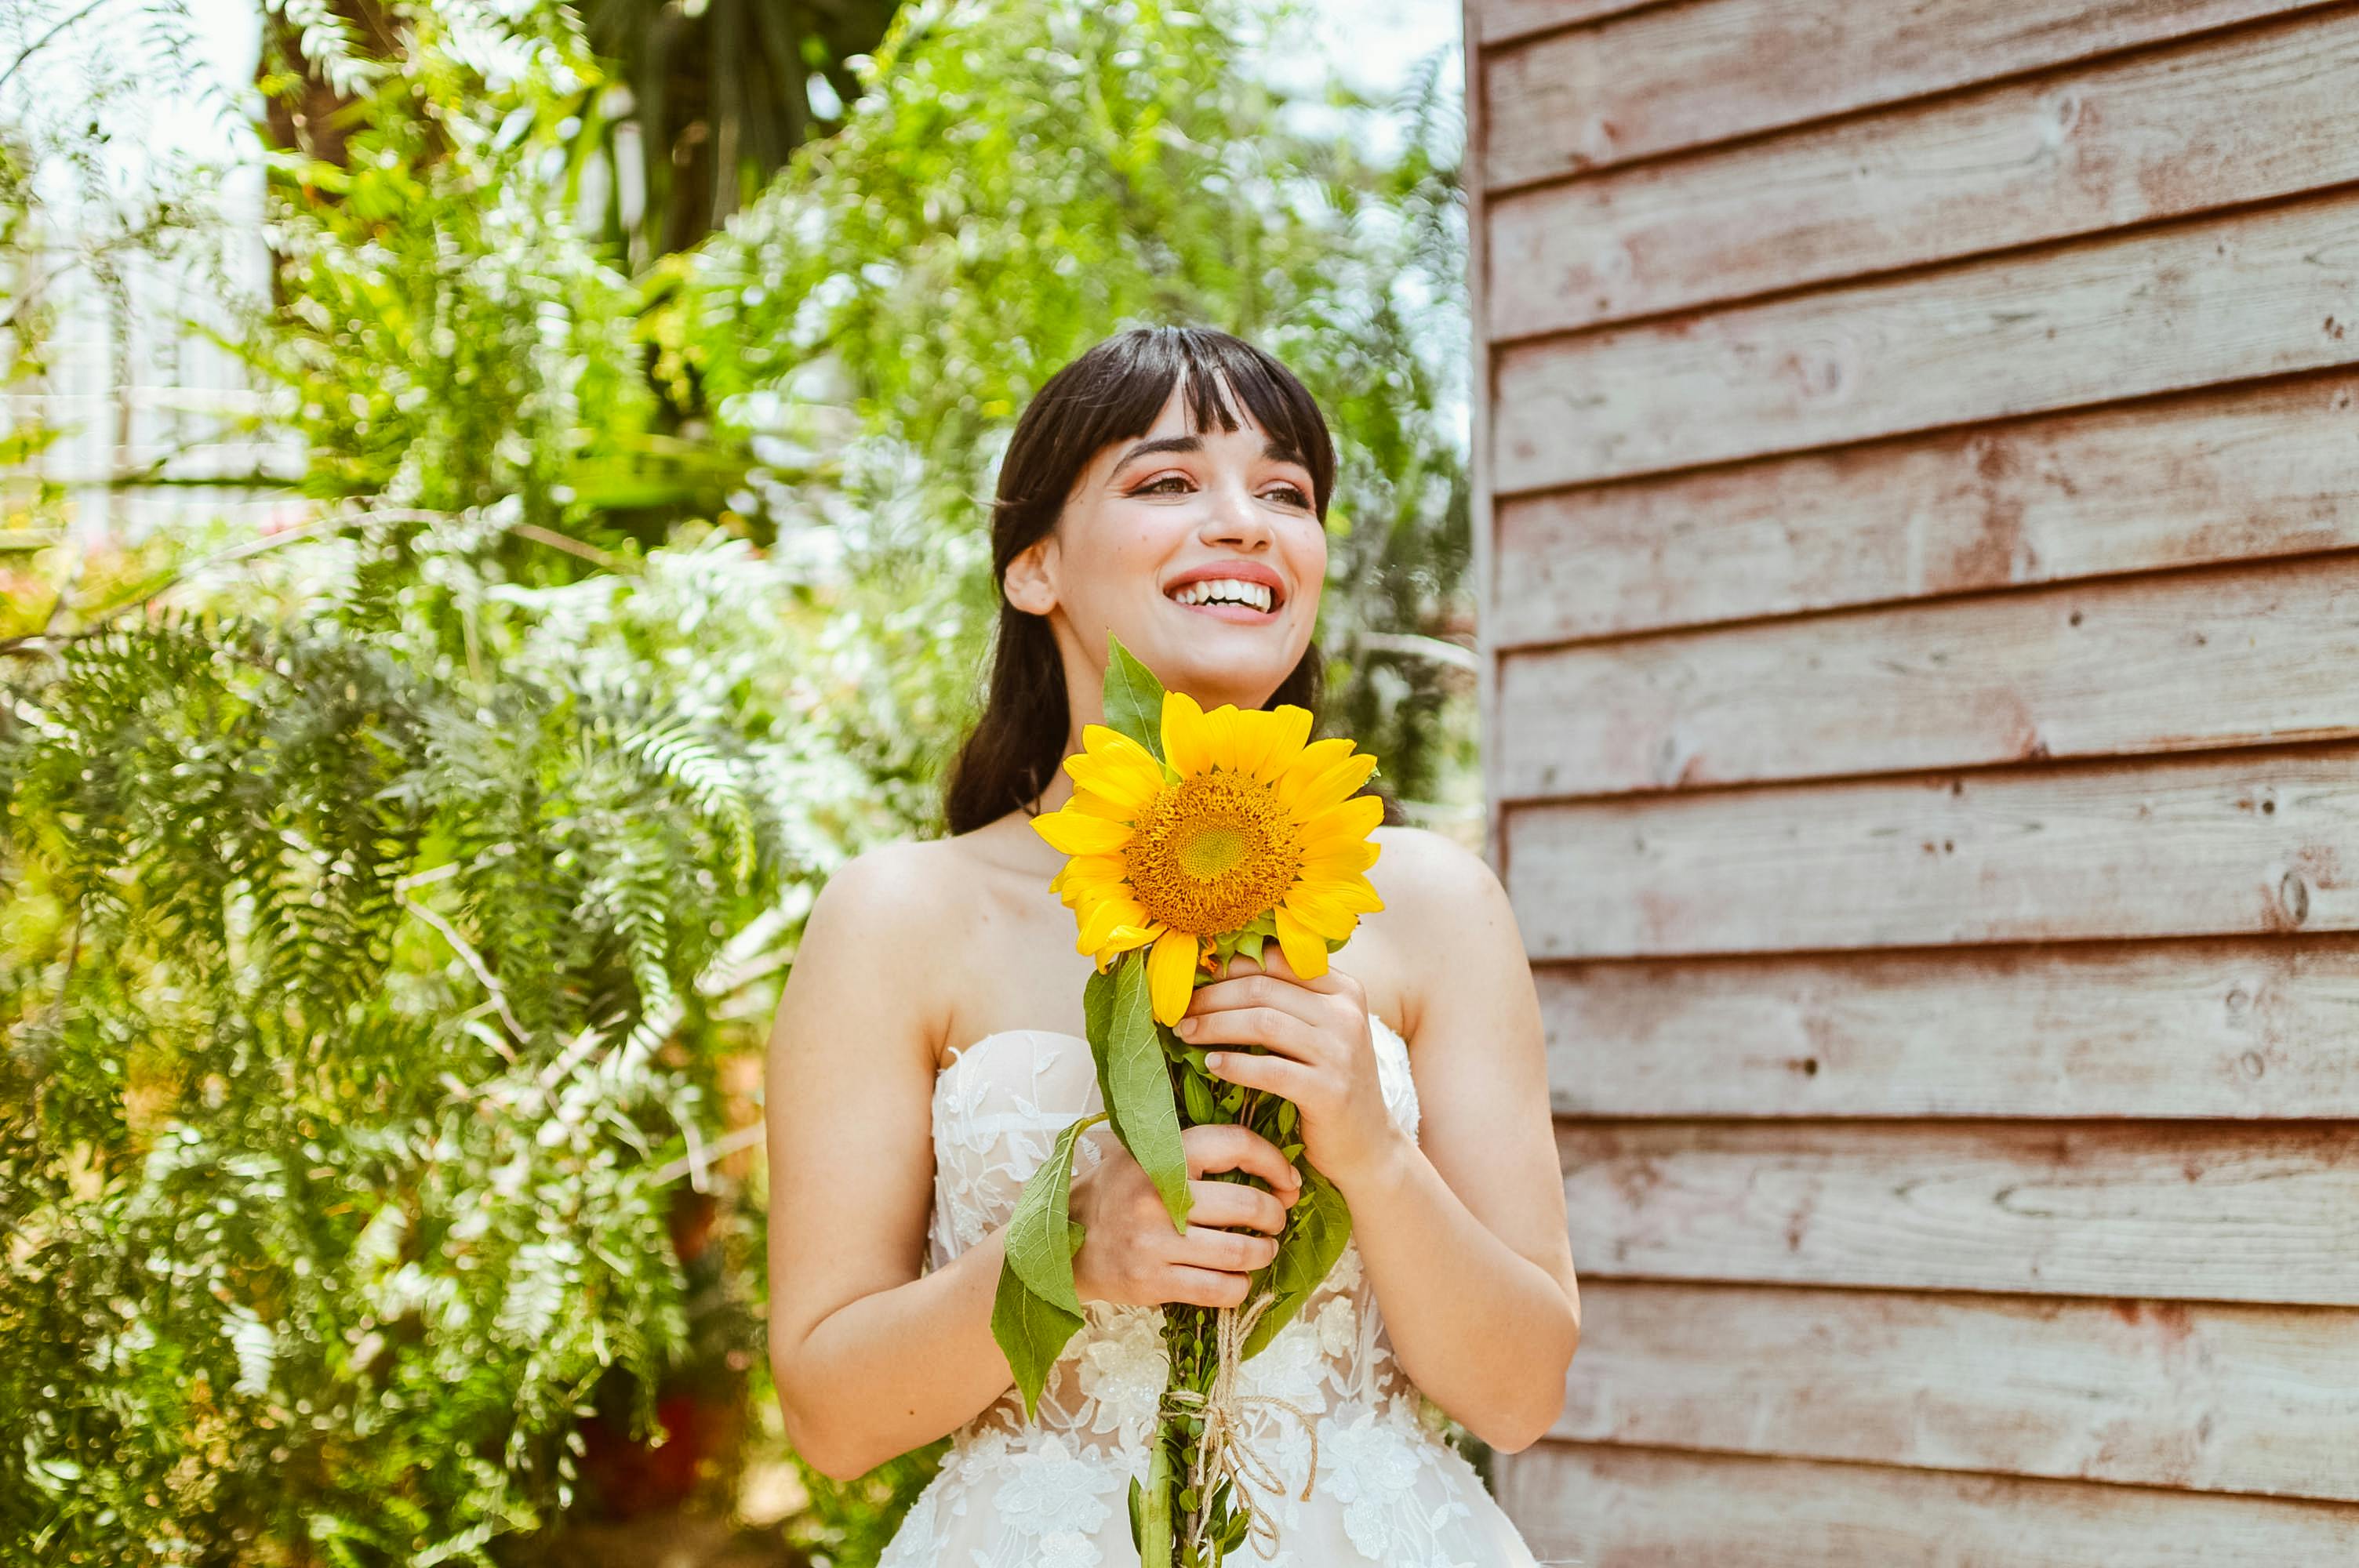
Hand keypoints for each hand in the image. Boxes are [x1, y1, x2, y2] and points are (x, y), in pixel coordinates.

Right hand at [1067, 1122, 1302, 1309]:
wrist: (1064, 1240)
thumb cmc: (1117, 1191)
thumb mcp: (1144, 1152)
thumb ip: (1193, 1147)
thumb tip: (1266, 1155)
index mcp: (1162, 1153)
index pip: (1237, 1144)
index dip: (1274, 1162)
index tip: (1287, 1181)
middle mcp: (1159, 1194)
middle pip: (1248, 1205)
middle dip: (1275, 1215)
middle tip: (1276, 1219)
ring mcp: (1155, 1241)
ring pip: (1240, 1252)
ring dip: (1263, 1253)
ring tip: (1263, 1250)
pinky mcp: (1152, 1282)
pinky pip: (1219, 1289)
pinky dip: (1240, 1286)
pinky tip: (1238, 1279)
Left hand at [1175, 946, 1407, 1194]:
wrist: (1367, 1144)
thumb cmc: (1329, 1082)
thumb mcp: (1319, 1032)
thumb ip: (1285, 1001)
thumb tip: (1219, 971)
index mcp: (1343, 990)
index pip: (1276, 961)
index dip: (1229, 968)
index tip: (1195, 980)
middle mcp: (1346, 1014)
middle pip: (1262, 989)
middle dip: (1212, 997)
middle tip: (1179, 1010)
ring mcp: (1341, 1052)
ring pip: (1261, 1023)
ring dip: (1214, 1026)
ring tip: (1186, 1034)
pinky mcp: (1329, 1091)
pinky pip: (1269, 1069)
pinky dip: (1234, 1064)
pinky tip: (1211, 1065)